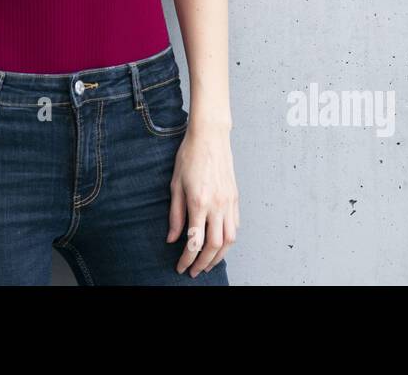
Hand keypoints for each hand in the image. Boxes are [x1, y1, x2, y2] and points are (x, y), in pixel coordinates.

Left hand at [167, 123, 238, 276]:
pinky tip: (220, 244)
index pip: (194, 241)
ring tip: (207, 263)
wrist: (210, 136)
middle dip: (203, 263)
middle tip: (194, 271)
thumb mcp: (175, 185)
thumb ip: (175, 214)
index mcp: (199, 203)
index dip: (187, 258)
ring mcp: (229, 202)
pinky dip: (228, 240)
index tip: (180, 267)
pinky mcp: (235, 198)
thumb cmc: (189, 156)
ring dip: (218, 256)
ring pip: (229, 240)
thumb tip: (171, 238)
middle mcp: (217, 205)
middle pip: (214, 245)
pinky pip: (236, 226)